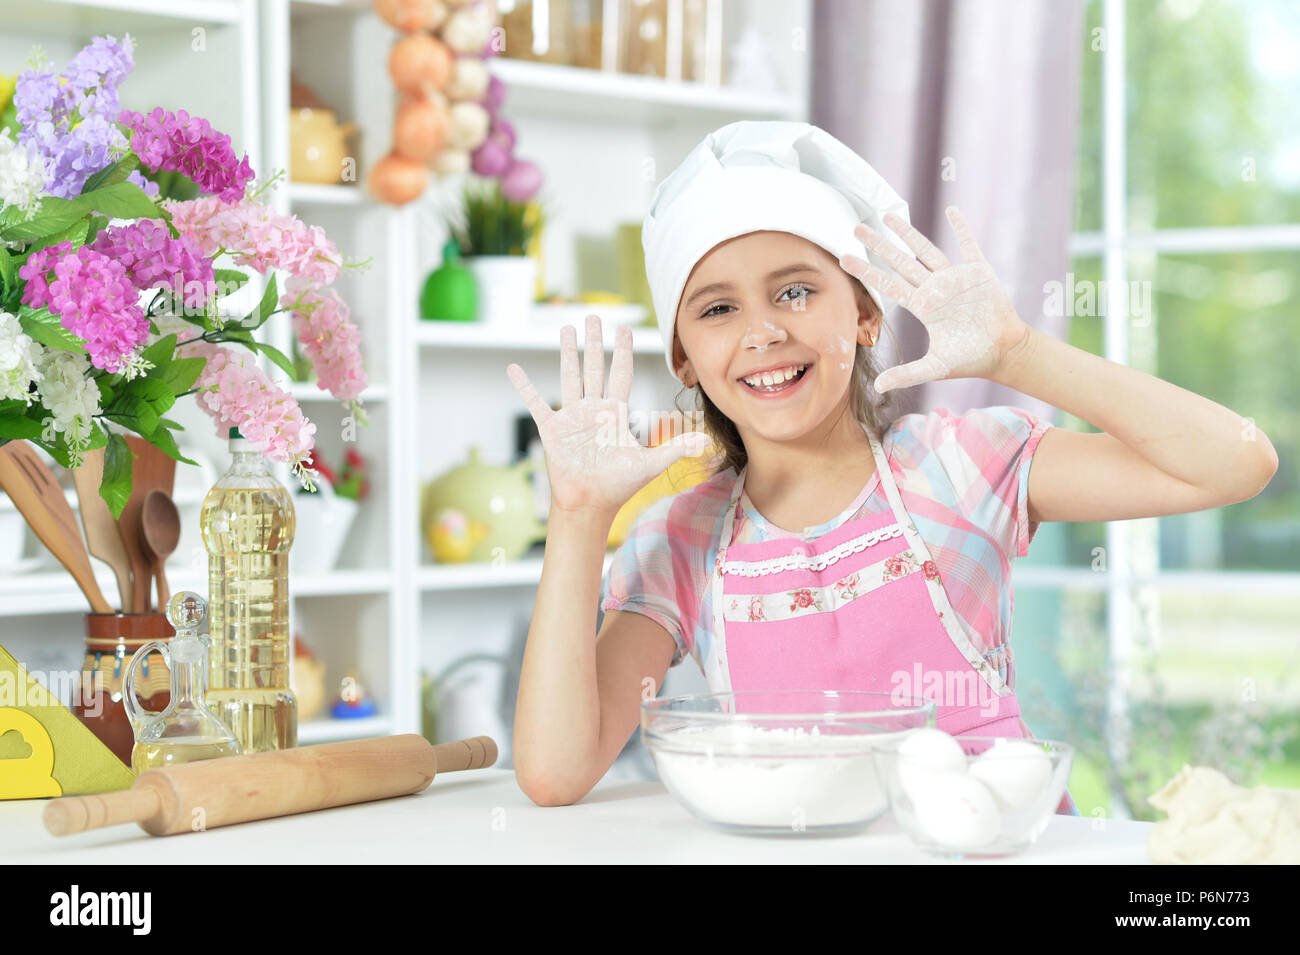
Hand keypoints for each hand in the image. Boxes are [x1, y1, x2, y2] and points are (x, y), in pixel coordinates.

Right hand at [507, 314, 714, 519]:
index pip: (621, 373)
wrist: (591, 504)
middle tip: (593, 316)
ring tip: (566, 328)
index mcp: (615, 412)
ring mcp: (571, 417)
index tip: (624, 328)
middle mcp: (593, 408)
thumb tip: (706, 442)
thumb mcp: (650, 463)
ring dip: (567, 352)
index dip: (623, 351)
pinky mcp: (552, 429)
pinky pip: (535, 403)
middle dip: (595, 341)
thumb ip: (675, 448)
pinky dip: (524, 386)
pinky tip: (513, 369)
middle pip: (595, 367)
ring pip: (570, 376)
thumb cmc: (619, 485)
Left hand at [838, 205, 1031, 392]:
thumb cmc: (969, 359)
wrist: (1003, 351)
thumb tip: (877, 387)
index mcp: (923, 306)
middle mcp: (935, 289)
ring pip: (927, 250)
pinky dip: (962, 228)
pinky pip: (969, 245)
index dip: (866, 271)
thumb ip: (906, 374)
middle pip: (900, 262)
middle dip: (879, 245)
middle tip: (856, 228)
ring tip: (888, 216)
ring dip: (909, 234)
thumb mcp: (935, 367)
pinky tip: (951, 211)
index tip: (844, 258)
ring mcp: (955, 278)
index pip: (888, 285)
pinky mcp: (979, 272)